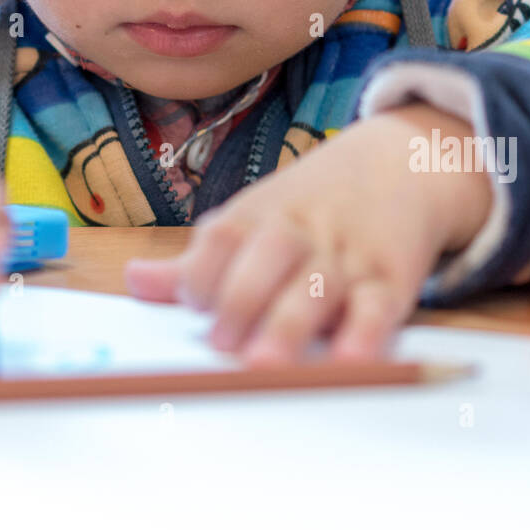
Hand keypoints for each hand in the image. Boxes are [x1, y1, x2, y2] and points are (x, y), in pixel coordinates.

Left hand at [125, 103, 492, 363]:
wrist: (396, 165)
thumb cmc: (307, 208)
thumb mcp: (250, 219)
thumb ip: (197, 262)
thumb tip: (133, 282)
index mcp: (257, 217)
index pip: (221, 238)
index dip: (202, 273)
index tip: (195, 305)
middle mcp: (299, 233)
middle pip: (266, 259)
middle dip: (242, 301)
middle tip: (223, 346)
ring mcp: (345, 255)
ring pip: (317, 287)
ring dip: (290, 325)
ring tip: (266, 364)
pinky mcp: (391, 280)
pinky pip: (378, 307)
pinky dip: (365, 333)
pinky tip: (350, 359)